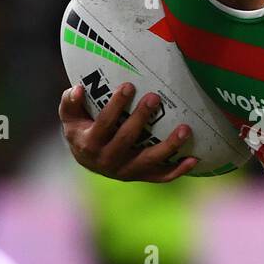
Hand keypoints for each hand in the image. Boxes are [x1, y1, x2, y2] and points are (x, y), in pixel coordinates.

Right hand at [59, 81, 197, 181]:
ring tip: (186, 128)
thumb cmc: (81, 129)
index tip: (129, 86)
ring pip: (150, 160)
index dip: (115, 105)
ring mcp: (127, 171)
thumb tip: (78, 88)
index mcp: (90, 144)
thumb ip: (70, 102)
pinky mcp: (141, 177)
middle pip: (128, 139)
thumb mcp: (69, 117)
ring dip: (169, 146)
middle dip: (142, 118)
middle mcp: (108, 161)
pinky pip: (162, 176)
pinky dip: (179, 170)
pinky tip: (194, 158)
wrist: (87, 160)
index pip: (104, 123)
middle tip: (155, 97)